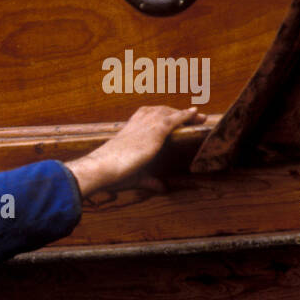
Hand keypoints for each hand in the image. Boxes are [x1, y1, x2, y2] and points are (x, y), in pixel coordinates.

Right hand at [64, 106, 205, 196]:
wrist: (101, 168)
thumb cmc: (111, 173)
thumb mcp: (135, 176)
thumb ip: (150, 180)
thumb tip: (162, 188)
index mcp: (128, 131)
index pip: (146, 116)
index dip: (159, 116)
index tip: (171, 117)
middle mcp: (137, 125)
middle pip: (159, 112)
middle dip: (175, 112)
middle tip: (190, 116)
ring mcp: (147, 126)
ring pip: (168, 113)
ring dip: (184, 114)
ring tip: (198, 116)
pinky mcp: (155, 132)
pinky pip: (174, 119)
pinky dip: (186, 115)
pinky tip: (195, 113)